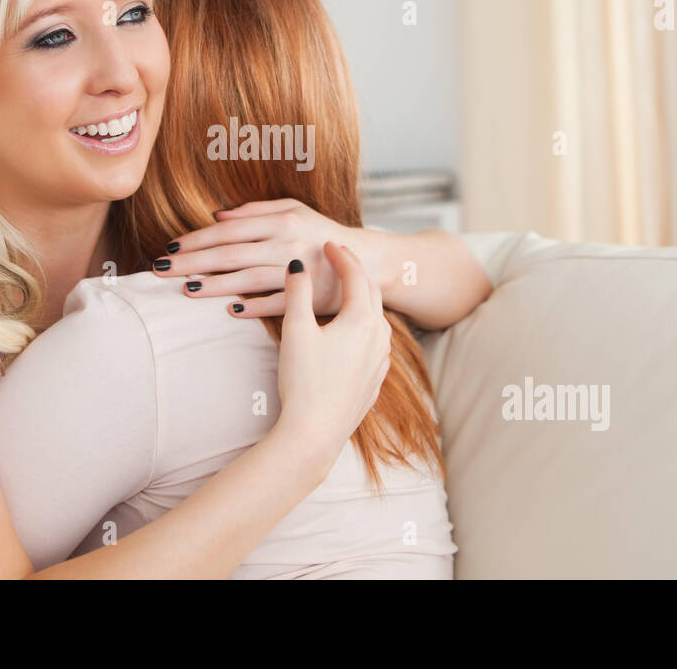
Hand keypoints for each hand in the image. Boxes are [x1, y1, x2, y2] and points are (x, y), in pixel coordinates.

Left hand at [153, 198, 382, 316]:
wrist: (367, 262)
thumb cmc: (323, 233)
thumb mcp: (294, 210)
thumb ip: (256, 211)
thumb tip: (218, 216)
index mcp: (281, 220)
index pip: (229, 230)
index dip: (198, 239)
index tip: (170, 247)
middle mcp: (286, 243)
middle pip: (230, 254)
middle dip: (192, 262)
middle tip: (160, 270)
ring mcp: (297, 272)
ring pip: (246, 278)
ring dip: (214, 285)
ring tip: (186, 290)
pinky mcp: (308, 297)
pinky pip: (274, 303)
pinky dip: (252, 306)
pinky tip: (228, 309)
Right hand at [271, 241, 391, 467]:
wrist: (315, 433)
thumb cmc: (304, 382)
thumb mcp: (296, 330)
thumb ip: (298, 292)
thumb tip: (298, 264)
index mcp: (362, 320)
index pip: (356, 276)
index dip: (342, 256)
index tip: (329, 243)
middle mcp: (379, 337)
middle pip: (371, 293)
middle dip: (356, 272)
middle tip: (340, 257)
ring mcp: (380, 360)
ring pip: (376, 318)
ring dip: (362, 298)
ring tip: (347, 289)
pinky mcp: (374, 380)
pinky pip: (375, 342)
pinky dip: (364, 325)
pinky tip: (353, 330)